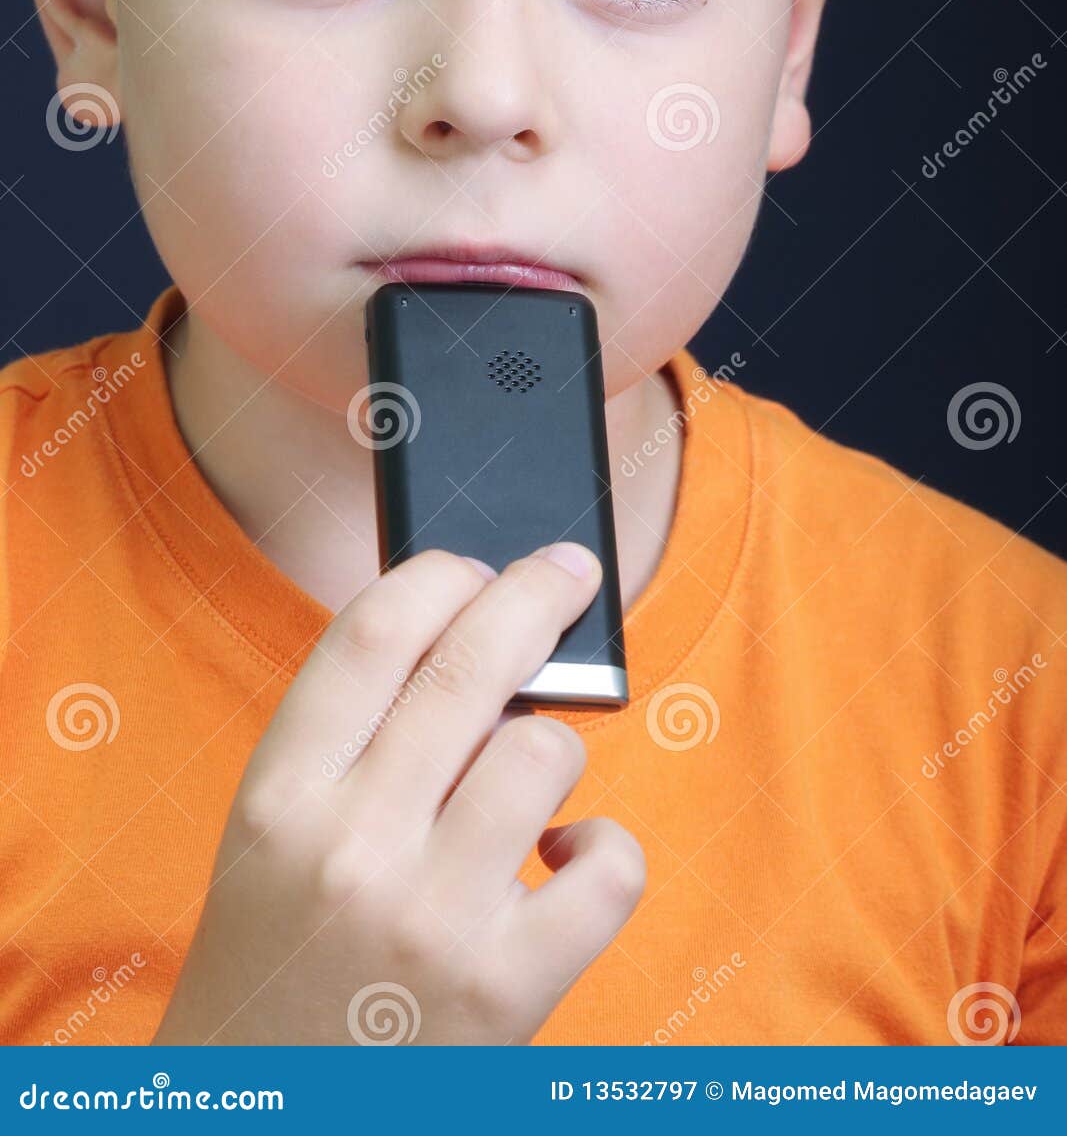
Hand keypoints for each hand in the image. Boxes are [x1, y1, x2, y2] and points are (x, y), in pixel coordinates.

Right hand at [151, 542, 644, 1044]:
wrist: (263, 1125)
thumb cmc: (278, 969)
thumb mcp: (272, 843)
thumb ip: (347, 748)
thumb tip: (467, 644)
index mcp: (279, 797)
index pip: (370, 634)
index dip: (437, 574)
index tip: (473, 564)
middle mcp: (351, 845)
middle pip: (470, 665)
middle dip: (535, 594)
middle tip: (569, 571)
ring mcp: (432, 917)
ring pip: (545, 753)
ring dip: (553, 750)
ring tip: (529, 787)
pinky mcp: (507, 988)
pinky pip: (609, 867)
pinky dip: (608, 851)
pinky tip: (568, 863)